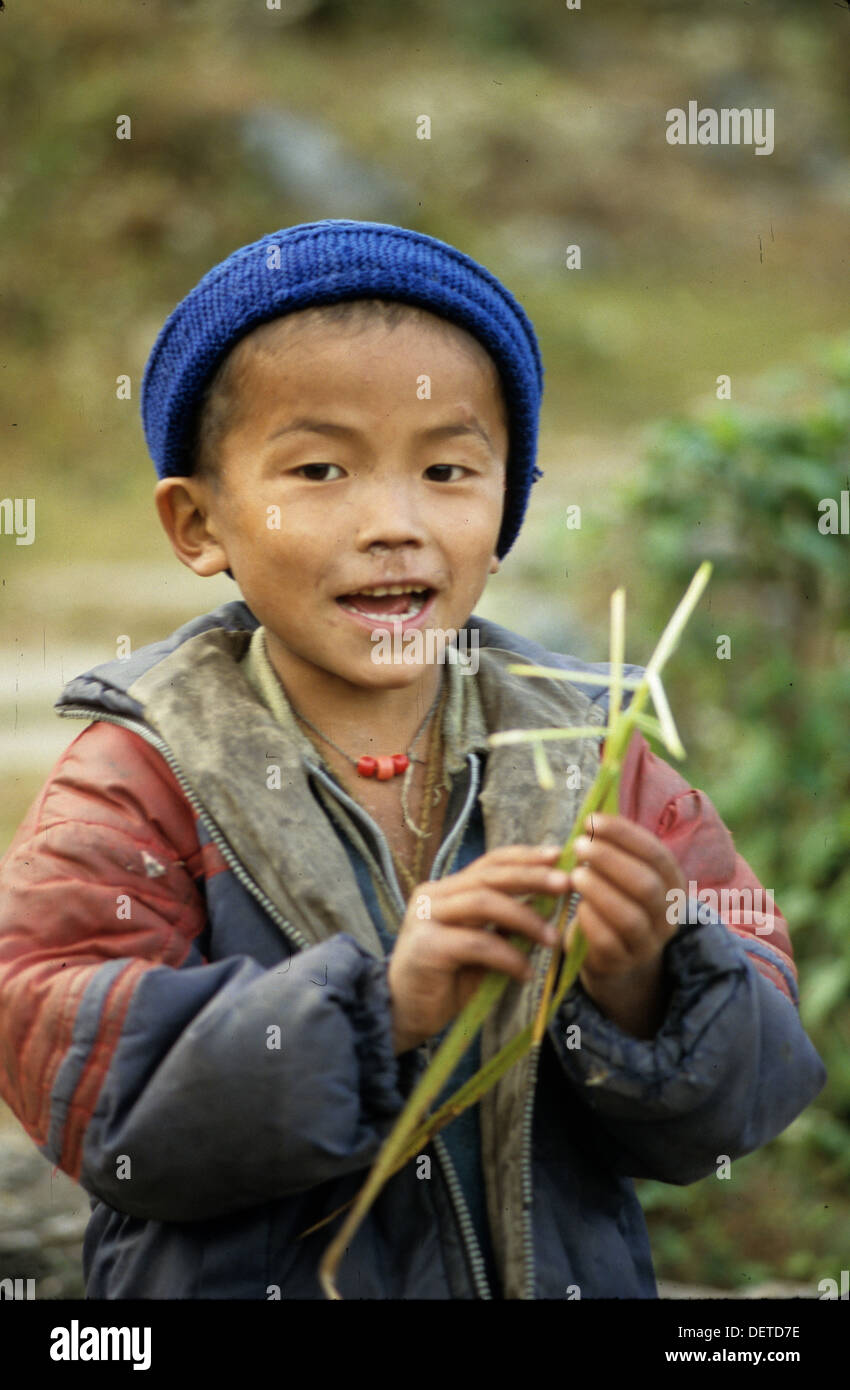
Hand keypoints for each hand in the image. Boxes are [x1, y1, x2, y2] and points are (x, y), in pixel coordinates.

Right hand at [388, 845, 569, 1053]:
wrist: (402, 1014)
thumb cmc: (446, 981)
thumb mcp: (482, 946)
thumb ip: (505, 926)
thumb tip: (549, 906)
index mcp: (448, 890)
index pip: (490, 862)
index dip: (525, 856)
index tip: (560, 855)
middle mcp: (434, 895)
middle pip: (489, 875)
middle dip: (532, 877)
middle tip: (566, 883)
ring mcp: (426, 917)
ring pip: (484, 902)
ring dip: (525, 919)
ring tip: (553, 939)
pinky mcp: (426, 946)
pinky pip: (477, 943)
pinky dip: (508, 957)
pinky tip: (525, 973)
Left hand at [567, 813, 684, 1038]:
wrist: (616, 959)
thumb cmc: (615, 901)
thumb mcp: (622, 875)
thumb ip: (614, 849)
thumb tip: (591, 814)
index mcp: (672, 885)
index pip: (657, 855)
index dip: (625, 835)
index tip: (591, 820)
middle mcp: (667, 915)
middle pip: (646, 885)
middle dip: (610, 860)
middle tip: (579, 845)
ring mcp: (647, 943)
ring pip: (629, 916)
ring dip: (599, 890)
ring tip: (574, 874)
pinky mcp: (621, 964)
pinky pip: (608, 942)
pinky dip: (590, 920)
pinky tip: (576, 906)